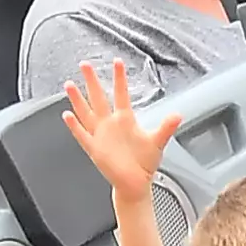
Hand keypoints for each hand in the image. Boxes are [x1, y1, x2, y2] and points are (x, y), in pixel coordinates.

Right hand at [64, 61, 180, 201]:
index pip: (121, 94)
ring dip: (78, 100)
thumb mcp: (158, 142)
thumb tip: (178, 115)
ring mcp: (101, 135)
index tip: (117, 62)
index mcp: (126, 120)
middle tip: (85, 65)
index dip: (119, 78)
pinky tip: (67, 115)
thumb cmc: (145, 163)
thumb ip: (166, 127)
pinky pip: (82, 135)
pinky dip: (75, 126)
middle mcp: (111, 124)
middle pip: (98, 98)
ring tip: (70, 84)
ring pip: (86, 113)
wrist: (135, 183)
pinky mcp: (95, 148)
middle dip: (92, 81)